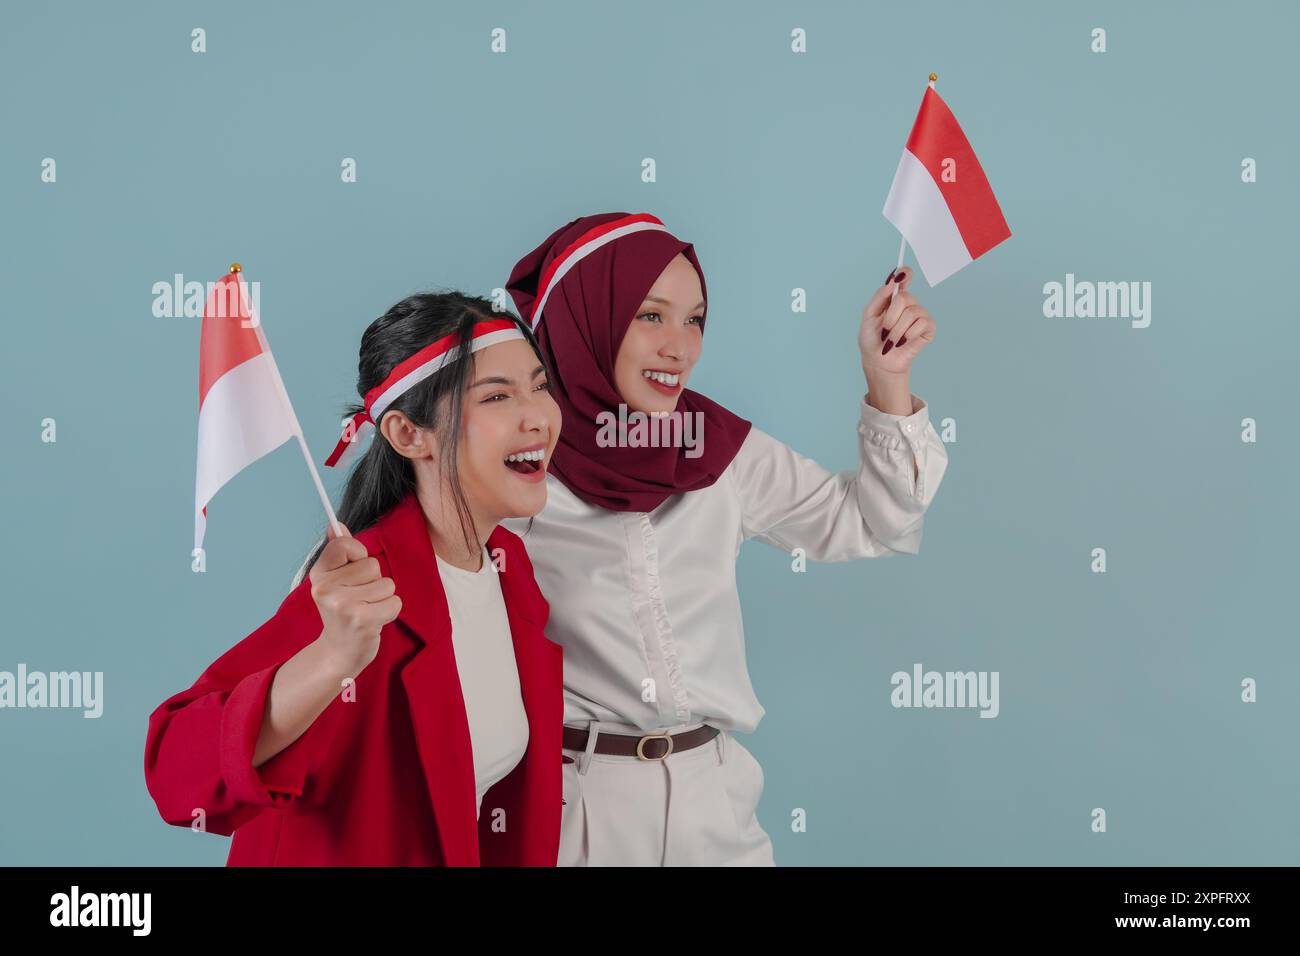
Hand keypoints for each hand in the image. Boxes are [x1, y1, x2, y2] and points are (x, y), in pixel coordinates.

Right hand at [308, 522, 400, 675]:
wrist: (339, 651)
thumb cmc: (342, 610)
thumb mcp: (334, 580)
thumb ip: (337, 551)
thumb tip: (336, 524)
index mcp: (318, 575)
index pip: (344, 544)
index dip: (358, 554)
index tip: (354, 569)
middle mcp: (326, 589)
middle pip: (372, 564)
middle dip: (374, 581)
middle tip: (359, 598)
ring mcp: (343, 605)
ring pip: (386, 584)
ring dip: (383, 597)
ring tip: (366, 609)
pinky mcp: (362, 620)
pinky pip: (394, 601)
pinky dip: (391, 611)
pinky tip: (375, 620)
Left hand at [858, 265, 935, 376]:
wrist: (878, 361)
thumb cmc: (872, 339)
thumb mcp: (869, 316)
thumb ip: (879, 297)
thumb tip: (892, 281)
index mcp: (893, 299)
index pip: (904, 279)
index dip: (905, 273)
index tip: (901, 274)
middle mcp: (908, 305)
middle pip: (905, 297)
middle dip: (891, 316)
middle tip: (885, 330)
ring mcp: (919, 316)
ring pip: (912, 312)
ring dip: (897, 330)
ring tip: (891, 341)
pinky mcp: (928, 329)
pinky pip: (922, 323)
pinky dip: (909, 334)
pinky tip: (903, 342)